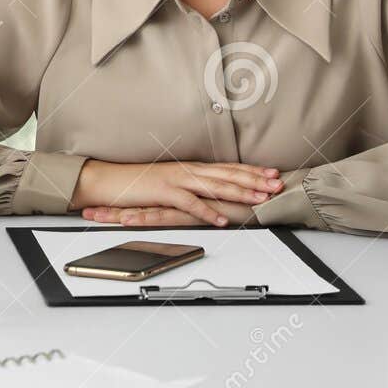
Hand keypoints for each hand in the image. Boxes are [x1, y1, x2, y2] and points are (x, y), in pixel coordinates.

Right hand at [71, 159, 283, 226]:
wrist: (110, 180)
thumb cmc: (138, 183)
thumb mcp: (170, 182)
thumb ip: (191, 185)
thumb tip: (211, 191)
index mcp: (190, 168)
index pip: (227, 168)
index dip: (251, 171)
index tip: (272, 174)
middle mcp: (186, 171)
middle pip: (226, 174)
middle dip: (254, 180)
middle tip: (277, 184)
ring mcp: (176, 180)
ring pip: (214, 186)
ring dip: (239, 192)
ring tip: (259, 200)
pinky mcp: (164, 192)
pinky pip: (190, 204)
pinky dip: (207, 212)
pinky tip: (221, 219)